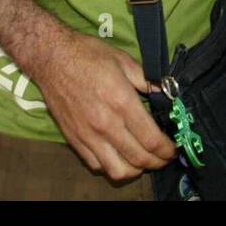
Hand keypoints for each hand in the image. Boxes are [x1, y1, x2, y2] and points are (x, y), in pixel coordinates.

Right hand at [35, 31, 175, 181]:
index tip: (173, 148)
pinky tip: (118, 156)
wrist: (51, 58)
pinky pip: (96, 165)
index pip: (151, 140)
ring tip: (142, 161)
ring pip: (118, 171)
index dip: (167, 150)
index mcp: (121, 102)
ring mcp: (88, 135)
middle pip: (139, 159)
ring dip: (136, 170)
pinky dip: (111, 166)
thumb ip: (148, 80)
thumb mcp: (124, 60)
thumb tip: (167, 93)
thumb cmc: (88, 54)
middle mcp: (106, 124)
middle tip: (163, 157)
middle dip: (157, 162)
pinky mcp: (74, 139)